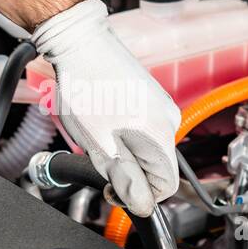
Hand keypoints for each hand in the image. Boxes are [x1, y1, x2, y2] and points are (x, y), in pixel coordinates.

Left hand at [32, 0, 180, 215]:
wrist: (79, 42)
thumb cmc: (86, 86)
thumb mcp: (100, 144)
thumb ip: (124, 178)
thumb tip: (142, 205)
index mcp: (161, 134)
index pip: (165, 187)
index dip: (138, 195)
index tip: (113, 187)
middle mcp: (168, 119)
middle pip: (155, 167)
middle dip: (127, 171)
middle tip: (97, 155)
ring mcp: (160, 106)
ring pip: (146, 148)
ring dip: (122, 151)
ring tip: (96, 132)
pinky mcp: (149, 97)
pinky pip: (141, 130)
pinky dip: (122, 134)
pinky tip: (101, 119)